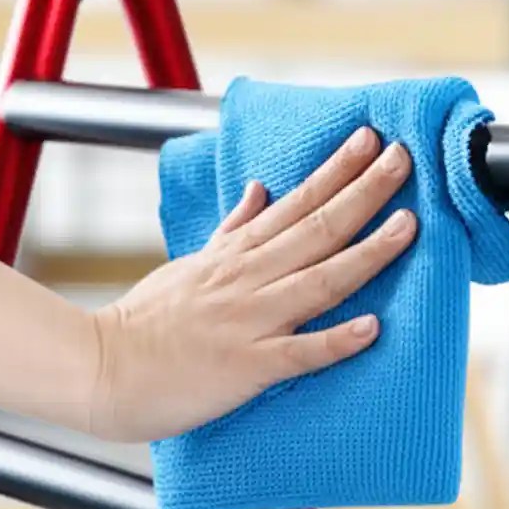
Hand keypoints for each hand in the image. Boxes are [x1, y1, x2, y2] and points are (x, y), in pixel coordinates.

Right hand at [87, 127, 415, 441]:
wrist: (100, 370)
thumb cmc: (145, 323)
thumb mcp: (188, 263)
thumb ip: (230, 229)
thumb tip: (257, 189)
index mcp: (235, 255)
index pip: (296, 202)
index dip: (337, 170)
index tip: (371, 139)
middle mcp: (247, 279)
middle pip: (316, 228)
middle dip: (365, 191)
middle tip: (404, 158)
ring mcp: (248, 321)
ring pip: (318, 281)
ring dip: (366, 253)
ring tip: (408, 226)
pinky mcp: (246, 368)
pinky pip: (298, 353)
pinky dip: (336, 340)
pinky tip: (373, 328)